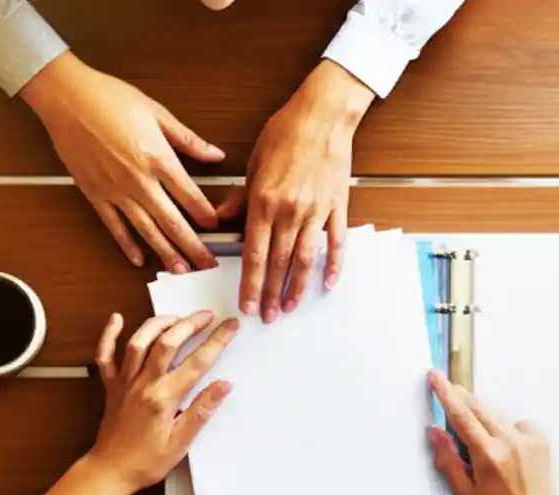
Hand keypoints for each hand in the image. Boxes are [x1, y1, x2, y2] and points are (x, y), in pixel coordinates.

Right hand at [20, 52, 224, 272]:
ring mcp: (115, 190)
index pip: (190, 195)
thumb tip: (216, 154)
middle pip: (172, 221)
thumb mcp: (157, 113)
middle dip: (193, 246)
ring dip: (165, 252)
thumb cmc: (108, 98)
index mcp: (158, 158)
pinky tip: (138, 259)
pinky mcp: (95, 194)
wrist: (67, 97)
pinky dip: (126, 245)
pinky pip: (114, 226)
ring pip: (146, 230)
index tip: (217, 227)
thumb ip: (188, 140)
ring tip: (180, 270)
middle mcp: (139, 180)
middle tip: (207, 263)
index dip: (206, 214)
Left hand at [87, 311, 239, 491]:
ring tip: (176, 317)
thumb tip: (224, 386)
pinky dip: (108, 335)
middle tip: (207, 315)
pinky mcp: (111, 386)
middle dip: (189, 324)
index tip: (230, 326)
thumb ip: (202, 411)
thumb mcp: (181, 443)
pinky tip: (116, 319)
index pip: (196, 363)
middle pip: (166, 342)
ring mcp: (124, 383)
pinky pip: (105, 355)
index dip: (216, 341)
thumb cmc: (145, 462)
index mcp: (163, 399)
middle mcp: (142, 385)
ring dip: (158, 324)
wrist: (110, 471)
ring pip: (138, 342)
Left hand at [219, 60, 374, 322]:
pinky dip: (333, 265)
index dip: (249, 283)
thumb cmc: (286, 132)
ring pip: (305, 259)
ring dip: (297, 287)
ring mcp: (316, 211)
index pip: (253, 254)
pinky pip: (336, 242)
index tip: (246, 303)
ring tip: (290, 306)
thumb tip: (221, 218)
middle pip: (277, 263)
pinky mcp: (337, 207)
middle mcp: (289, 211)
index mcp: (264, 202)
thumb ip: (239, 198)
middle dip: (270, 293)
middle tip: (266, 316)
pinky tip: (328, 284)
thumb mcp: (252, 164)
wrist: (322, 115)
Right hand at [427, 370, 558, 494]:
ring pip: (498, 417)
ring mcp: (530, 440)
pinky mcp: (543, 441)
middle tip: (451, 392)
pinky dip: (510, 432)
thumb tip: (435, 431)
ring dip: (487, 423)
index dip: (446, 393)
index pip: (462, 416)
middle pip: (480, 409)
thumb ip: (447, 458)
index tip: (436, 377)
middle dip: (463, 400)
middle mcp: (511, 443)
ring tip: (487, 452)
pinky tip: (510, 453)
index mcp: (489, 455)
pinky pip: (519, 425)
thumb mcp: (464, 491)